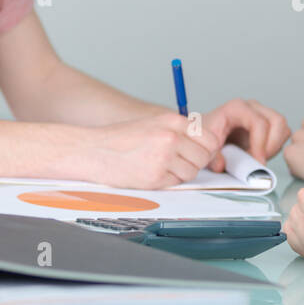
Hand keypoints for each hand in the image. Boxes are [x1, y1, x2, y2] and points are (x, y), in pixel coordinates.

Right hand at [84, 113, 223, 188]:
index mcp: (173, 121)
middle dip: (195, 162)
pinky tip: (151, 172)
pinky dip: (167, 181)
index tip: (198, 152)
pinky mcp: (155, 177)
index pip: (210, 138)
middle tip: (178, 161)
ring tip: (161, 165)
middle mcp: (171, 138)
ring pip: (191, 172)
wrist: (93, 150)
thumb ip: (181, 131)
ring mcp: (163, 158)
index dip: (207, 148)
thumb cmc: (123, 138)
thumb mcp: (155, 123)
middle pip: (204, 157)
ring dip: (181, 173)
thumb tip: (209, 145)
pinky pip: (175, 183)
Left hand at [200, 98, 290, 168]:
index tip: (257, 162)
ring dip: (274, 147)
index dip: (261, 144)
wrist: (204, 138)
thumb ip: (211, 157)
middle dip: (271, 145)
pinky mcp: (267, 124)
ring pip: (283, 128)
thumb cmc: (204, 139)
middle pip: (277, 121)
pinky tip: (259, 154)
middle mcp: (252, 107)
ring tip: (257, 157)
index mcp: (236, 108)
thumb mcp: (203, 148)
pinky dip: (275, 147)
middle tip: (258, 161)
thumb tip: (222, 165)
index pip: (259, 123)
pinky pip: (282, 134)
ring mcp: (261, 114)